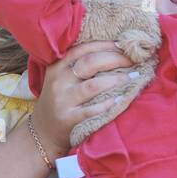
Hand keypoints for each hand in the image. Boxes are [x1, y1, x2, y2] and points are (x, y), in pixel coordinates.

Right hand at [32, 39, 137, 155]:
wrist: (43, 132)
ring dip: (115, 80)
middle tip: (133, 59)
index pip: (82, 49)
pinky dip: (107, 104)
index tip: (123, 45)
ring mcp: (63, 101)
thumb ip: (79, 66)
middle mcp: (59, 81)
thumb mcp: (61, 79)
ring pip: (92, 86)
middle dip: (115, 59)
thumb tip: (114, 52)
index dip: (104, 45)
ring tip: (132, 77)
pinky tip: (120, 99)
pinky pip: (91, 110)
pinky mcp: (68, 119)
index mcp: (57, 67)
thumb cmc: (60, 101)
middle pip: (90, 63)